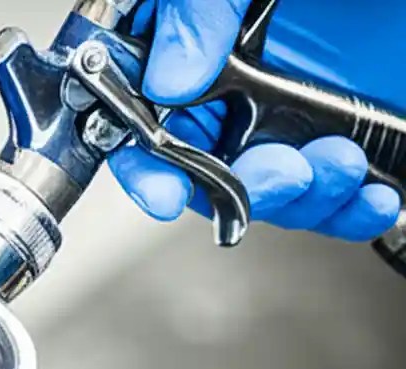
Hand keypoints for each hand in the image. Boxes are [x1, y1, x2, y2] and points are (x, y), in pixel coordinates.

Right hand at [110, 0, 401, 241]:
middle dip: (240, 186)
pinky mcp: (341, 125)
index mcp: (181, 34)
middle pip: (199, 165)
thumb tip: (168, 80)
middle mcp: (225, 75)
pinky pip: (331, 192)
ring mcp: (284, 104)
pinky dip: (349, 210)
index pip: (134, 113)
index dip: (144, 163)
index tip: (166, 193)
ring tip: (336, 166)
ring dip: (299, 198)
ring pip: (264, 188)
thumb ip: (194, 10)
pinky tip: (372, 195)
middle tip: (282, 169)